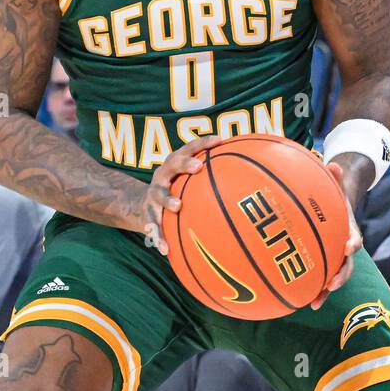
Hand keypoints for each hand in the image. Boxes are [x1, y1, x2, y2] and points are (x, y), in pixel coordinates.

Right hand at [146, 135, 222, 252]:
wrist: (140, 206)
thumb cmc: (176, 191)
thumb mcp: (187, 181)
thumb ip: (211, 177)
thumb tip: (249, 177)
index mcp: (175, 163)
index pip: (189, 148)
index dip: (203, 142)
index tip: (219, 140)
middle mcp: (163, 175)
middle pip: (172, 164)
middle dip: (184, 163)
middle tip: (198, 167)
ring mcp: (153, 194)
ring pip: (159, 194)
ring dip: (168, 199)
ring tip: (178, 206)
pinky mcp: (147, 214)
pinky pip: (153, 226)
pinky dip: (159, 237)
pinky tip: (166, 250)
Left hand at [310, 162, 358, 310]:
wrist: (337, 209)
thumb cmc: (332, 197)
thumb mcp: (334, 186)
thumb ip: (334, 177)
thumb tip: (333, 164)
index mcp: (348, 229)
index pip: (354, 237)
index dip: (353, 242)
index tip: (349, 246)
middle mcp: (344, 247)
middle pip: (347, 264)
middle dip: (341, 275)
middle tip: (333, 283)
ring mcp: (336, 259)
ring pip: (334, 277)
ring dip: (326, 290)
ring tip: (314, 302)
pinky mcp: (325, 266)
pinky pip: (321, 280)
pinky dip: (314, 291)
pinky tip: (301, 302)